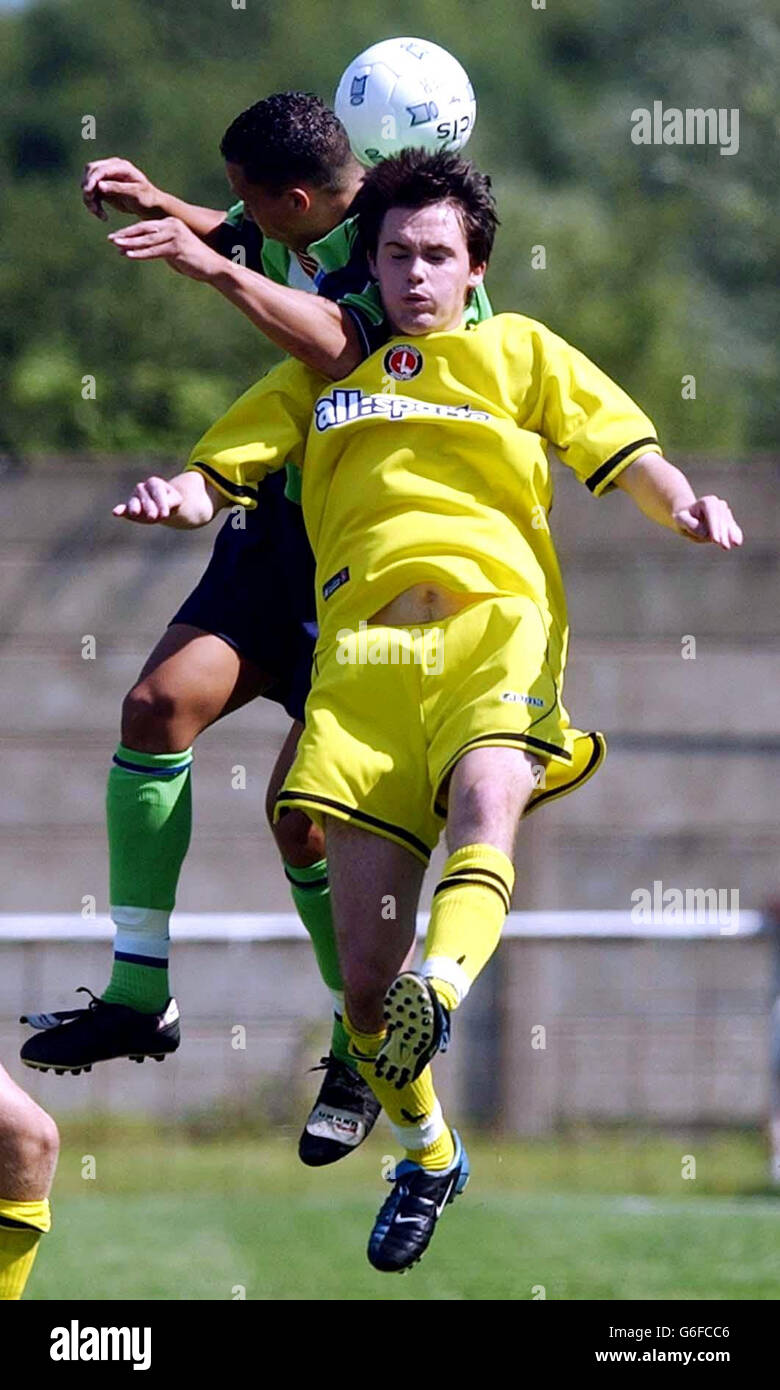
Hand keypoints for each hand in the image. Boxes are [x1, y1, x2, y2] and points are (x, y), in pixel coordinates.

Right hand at [82, 158, 162, 220]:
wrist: (150, 206)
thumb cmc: (146, 198)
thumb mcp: (134, 194)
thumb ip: (117, 188)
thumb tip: (99, 185)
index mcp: (121, 166)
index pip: (100, 169)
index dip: (92, 179)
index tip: (87, 192)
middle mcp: (111, 168)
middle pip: (90, 172)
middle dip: (88, 188)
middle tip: (91, 204)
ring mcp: (106, 177)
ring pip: (88, 184)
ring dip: (89, 199)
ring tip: (98, 213)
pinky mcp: (103, 187)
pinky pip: (92, 194)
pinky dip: (93, 205)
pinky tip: (103, 216)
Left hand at [107, 217, 222, 280]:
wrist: (213, 267)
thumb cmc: (193, 260)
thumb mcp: (173, 249)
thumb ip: (159, 246)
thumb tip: (139, 250)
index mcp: (170, 223)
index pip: (145, 226)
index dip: (129, 232)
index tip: (115, 237)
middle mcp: (172, 226)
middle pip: (144, 230)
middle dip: (126, 235)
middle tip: (110, 239)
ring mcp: (175, 235)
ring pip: (147, 240)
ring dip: (130, 243)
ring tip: (116, 246)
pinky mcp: (177, 247)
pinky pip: (154, 251)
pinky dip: (140, 253)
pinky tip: (128, 254)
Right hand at [114, 476, 183, 523]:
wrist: (164, 508)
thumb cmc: (171, 502)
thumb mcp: (176, 500)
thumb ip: (170, 502)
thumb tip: (163, 509)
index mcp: (153, 482)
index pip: (157, 491)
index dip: (161, 503)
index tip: (165, 515)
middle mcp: (141, 488)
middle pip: (145, 497)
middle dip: (149, 507)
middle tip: (153, 517)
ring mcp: (134, 498)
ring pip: (134, 502)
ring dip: (135, 508)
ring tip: (135, 513)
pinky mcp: (129, 509)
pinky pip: (124, 508)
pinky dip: (120, 510)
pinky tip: (116, 513)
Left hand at [672, 496, 743, 548]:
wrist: (689, 516)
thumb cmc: (683, 518)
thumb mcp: (680, 519)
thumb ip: (690, 524)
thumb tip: (705, 532)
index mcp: (707, 502)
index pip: (712, 514)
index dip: (714, 527)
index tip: (715, 540)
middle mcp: (718, 504)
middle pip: (722, 520)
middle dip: (723, 534)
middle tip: (724, 546)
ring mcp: (724, 512)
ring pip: (728, 525)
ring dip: (730, 535)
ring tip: (735, 544)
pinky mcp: (728, 520)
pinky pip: (732, 527)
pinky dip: (735, 535)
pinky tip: (738, 542)